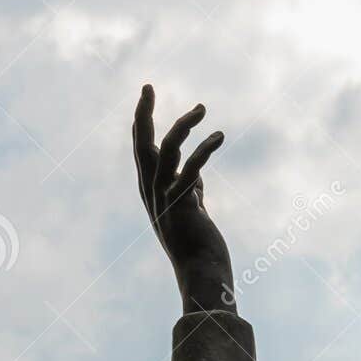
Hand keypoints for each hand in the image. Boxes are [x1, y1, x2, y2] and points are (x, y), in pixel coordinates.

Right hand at [132, 84, 234, 311]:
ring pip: (166, 151)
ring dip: (184, 125)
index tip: (146, 99)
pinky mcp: (183, 205)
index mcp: (151, 192)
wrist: (202, 274)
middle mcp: (151, 193)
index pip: (141, 151)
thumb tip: (196, 173)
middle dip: (143, 113)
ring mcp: (164, 199)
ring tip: (202, 108)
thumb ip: (191, 189)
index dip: (141, 124)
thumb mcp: (191, 211)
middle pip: (142, 145)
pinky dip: (205, 150)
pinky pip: (191, 169)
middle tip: (147, 86)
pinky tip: (218, 136)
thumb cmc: (199, 245)